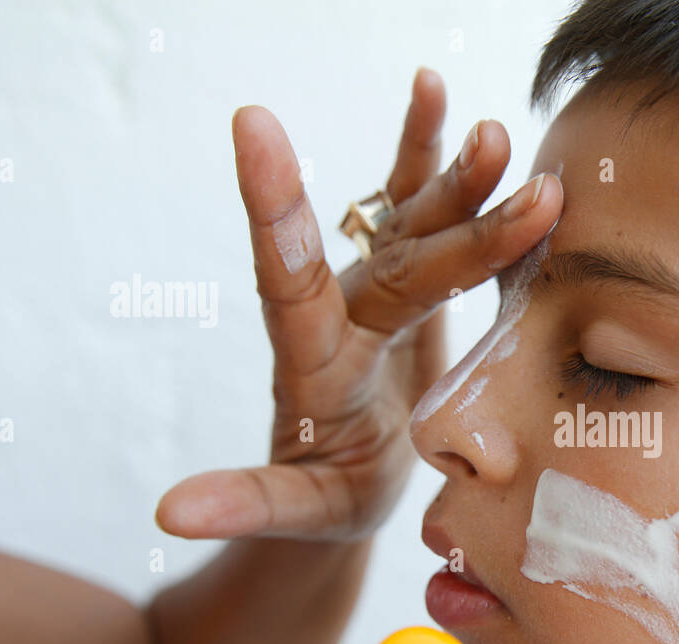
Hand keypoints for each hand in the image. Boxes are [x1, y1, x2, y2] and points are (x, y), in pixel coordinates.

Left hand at [156, 67, 563, 540]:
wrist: (355, 476)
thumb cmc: (330, 498)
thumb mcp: (297, 511)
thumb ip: (248, 504)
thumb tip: (169, 514)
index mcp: (314, 366)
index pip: (290, 282)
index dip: (278, 212)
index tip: (253, 127)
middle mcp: (341, 313)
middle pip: (396, 255)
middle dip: (457, 215)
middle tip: (510, 166)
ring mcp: (374, 293)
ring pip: (411, 222)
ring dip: (454, 177)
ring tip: (492, 134)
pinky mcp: (405, 283)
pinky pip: (415, 211)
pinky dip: (430, 158)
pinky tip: (436, 93)